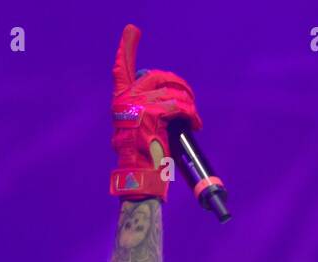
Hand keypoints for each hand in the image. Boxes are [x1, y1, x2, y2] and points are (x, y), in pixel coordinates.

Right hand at [109, 23, 202, 200]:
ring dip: (188, 103)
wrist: (138, 173)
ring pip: (172, 92)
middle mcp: (127, 98)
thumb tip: (169, 103)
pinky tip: (196, 123)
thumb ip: (143, 112)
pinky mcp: (153, 113)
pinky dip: (191, 114)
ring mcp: (139, 104)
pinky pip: (179, 107)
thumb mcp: (136, 129)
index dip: (127, 47)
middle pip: (158, 77)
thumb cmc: (141, 157)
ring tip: (193, 116)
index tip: (133, 31)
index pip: (121, 68)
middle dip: (178, 84)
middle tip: (189, 96)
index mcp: (121, 99)